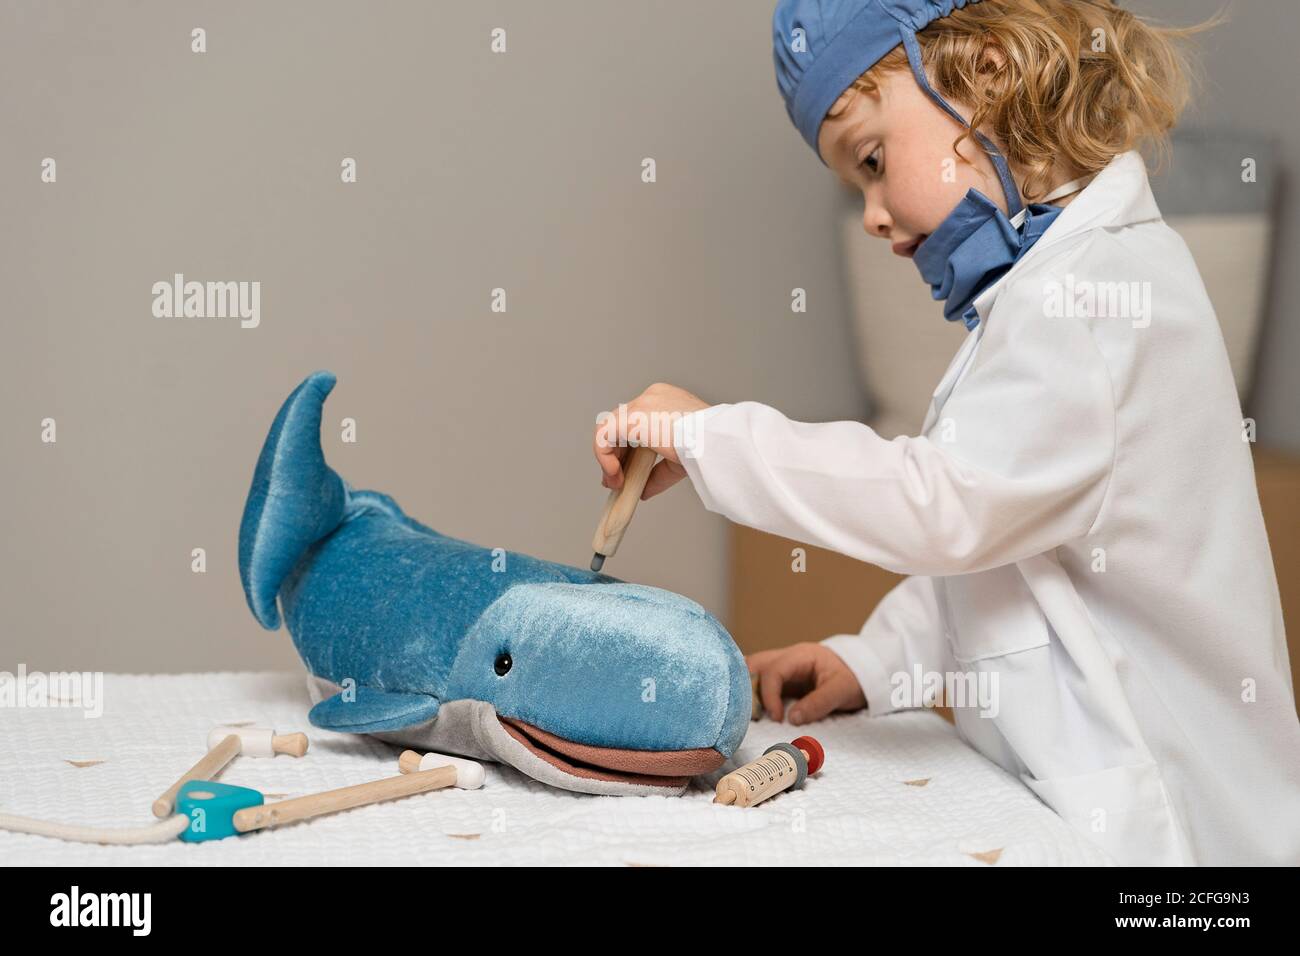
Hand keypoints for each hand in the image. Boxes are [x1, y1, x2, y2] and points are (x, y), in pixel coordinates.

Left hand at [593, 382, 710, 499]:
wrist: (717, 443)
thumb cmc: (711, 448)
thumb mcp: (680, 460)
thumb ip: (657, 473)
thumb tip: (642, 491)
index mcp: (666, 401)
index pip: (635, 422)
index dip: (626, 449)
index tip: (625, 471)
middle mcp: (651, 397)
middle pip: (619, 426)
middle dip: (614, 456)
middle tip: (615, 480)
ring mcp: (640, 405)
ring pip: (608, 429)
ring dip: (607, 459)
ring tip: (614, 482)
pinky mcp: (631, 417)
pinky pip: (604, 436)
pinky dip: (604, 457)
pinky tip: (615, 475)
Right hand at [746, 642, 867, 724]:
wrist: (864, 672)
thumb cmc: (853, 678)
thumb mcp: (841, 691)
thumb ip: (818, 704)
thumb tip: (792, 719)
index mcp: (800, 656)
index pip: (773, 671)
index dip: (769, 695)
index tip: (776, 718)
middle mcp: (786, 657)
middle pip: (753, 664)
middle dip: (745, 687)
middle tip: (748, 713)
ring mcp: (783, 667)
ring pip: (752, 671)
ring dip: (746, 690)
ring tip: (746, 712)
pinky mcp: (783, 679)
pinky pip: (759, 681)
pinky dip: (752, 694)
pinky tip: (752, 710)